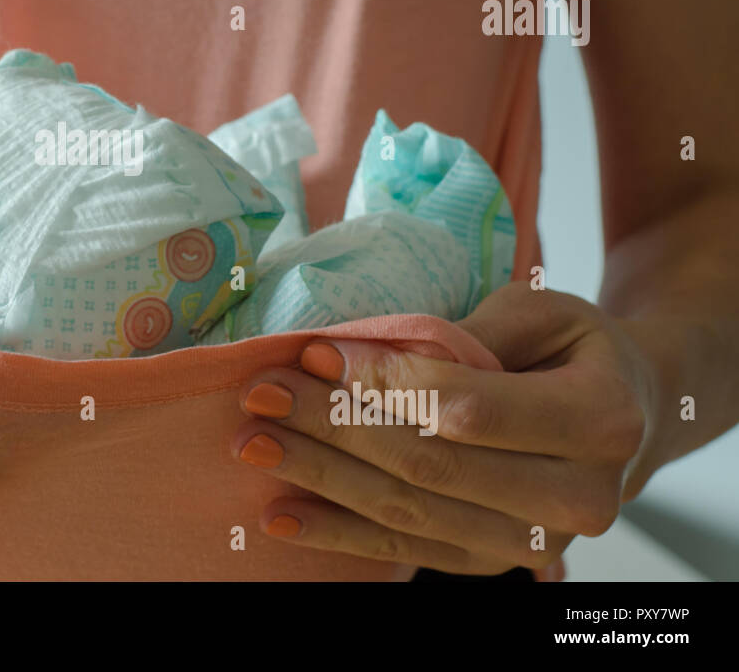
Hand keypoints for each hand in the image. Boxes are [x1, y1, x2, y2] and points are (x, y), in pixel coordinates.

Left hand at [231, 282, 653, 574]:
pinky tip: (280, 514)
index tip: (314, 354)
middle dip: (332, 427)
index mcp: (600, 419)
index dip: (384, 384)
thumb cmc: (574, 349)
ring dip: (320, 479)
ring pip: (409, 513)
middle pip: (429, 465)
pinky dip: (338, 535)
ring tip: (252, 443)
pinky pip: (406, 554)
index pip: (469, 409)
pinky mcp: (493, 564)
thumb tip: (370, 355)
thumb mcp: (543, 312)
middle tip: (261, 394)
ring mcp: (534, 543)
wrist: (625, 414)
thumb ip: (471, 332)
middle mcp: (577, 497)